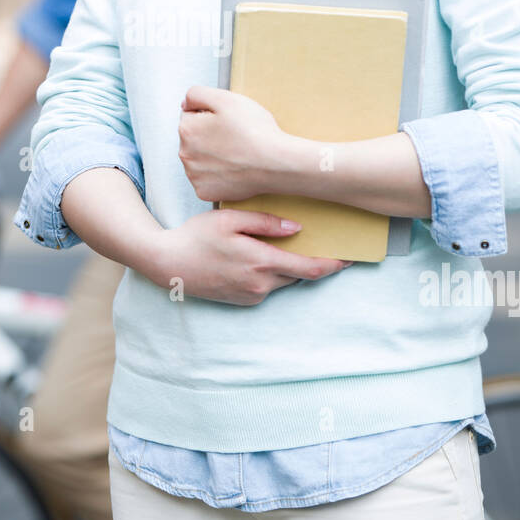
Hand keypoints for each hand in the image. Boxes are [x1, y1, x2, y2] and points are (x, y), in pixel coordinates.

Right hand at [146, 208, 352, 306]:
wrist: (168, 265)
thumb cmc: (197, 237)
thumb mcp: (230, 219)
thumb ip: (266, 223)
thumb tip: (297, 229)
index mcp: (262, 262)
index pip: (310, 268)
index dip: (334, 264)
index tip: (350, 257)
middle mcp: (261, 284)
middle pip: (300, 275)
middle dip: (314, 262)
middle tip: (326, 244)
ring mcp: (252, 295)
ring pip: (284, 280)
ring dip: (290, 267)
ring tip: (288, 246)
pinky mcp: (244, 300)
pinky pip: (268, 285)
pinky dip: (272, 272)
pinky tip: (260, 256)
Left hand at [178, 84, 287, 202]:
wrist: (275, 164)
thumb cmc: (254, 131)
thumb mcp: (225, 98)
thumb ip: (196, 94)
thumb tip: (185, 104)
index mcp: (187, 130)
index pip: (190, 116)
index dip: (210, 115)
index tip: (227, 121)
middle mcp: (185, 154)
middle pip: (193, 139)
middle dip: (209, 135)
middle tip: (234, 136)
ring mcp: (194, 176)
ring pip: (199, 159)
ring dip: (212, 155)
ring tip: (236, 152)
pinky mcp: (205, 192)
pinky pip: (207, 179)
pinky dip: (217, 174)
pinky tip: (233, 168)